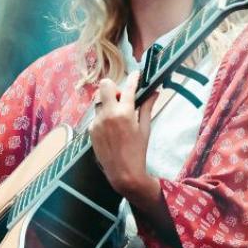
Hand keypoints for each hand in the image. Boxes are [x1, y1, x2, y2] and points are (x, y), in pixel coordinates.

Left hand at [90, 72, 159, 202]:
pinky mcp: (91, 129)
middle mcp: (109, 114)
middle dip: (114, 87)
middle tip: (122, 98)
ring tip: (118, 116)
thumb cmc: (138, 151)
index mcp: (125, 113)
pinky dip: (104, 117)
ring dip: (108, 103)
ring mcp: (97, 121)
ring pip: (100, 100)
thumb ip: (147, 107)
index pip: (129, 87)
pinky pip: (97, 115)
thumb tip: (155, 92)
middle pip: (105, 84)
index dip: (134, 78)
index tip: (137, 74)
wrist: (123, 173)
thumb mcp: (145, 128)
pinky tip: (112, 130)